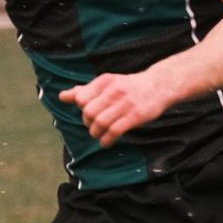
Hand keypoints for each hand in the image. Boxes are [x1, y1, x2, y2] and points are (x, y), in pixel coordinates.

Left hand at [59, 69, 175, 145]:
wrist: (160, 85)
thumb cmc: (130, 87)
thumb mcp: (108, 83)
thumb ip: (85, 90)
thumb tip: (62, 96)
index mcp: (104, 81)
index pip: (81, 99)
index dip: (82, 109)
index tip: (90, 113)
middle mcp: (113, 91)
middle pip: (88, 113)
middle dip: (88, 123)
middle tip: (94, 126)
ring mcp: (125, 104)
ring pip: (100, 123)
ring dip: (96, 133)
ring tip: (100, 135)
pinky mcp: (136, 116)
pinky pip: (115, 131)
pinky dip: (107, 140)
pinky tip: (107, 142)